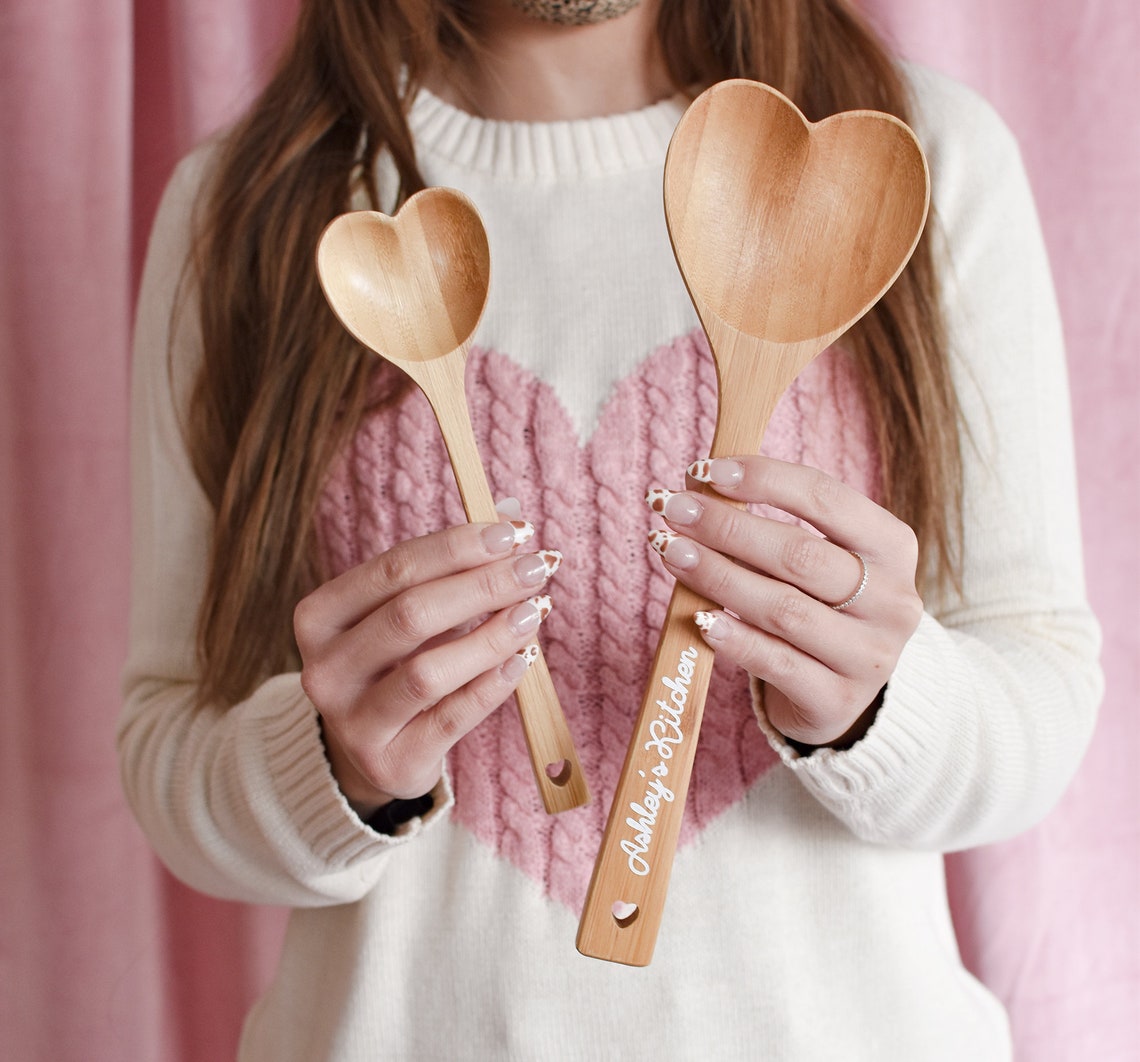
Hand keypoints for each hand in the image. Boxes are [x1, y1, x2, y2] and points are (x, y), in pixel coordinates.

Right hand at [294, 518, 559, 813]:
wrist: (372, 750)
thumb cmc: (395, 664)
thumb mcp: (400, 616)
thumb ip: (445, 575)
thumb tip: (511, 529)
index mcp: (319, 618)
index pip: (393, 569)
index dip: (457, 547)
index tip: (513, 533)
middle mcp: (325, 670)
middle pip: (410, 615)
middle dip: (482, 585)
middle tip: (534, 569)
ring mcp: (353, 722)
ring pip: (428, 672)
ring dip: (490, 636)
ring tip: (533, 612)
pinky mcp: (390, 762)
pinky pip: (450, 718)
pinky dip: (491, 685)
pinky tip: (522, 658)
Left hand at [646, 456, 923, 748]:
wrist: (844, 693)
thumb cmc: (819, 607)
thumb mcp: (815, 561)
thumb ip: (770, 525)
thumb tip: (698, 487)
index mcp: (892, 547)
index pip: (826, 498)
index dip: (763, 479)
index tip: (704, 471)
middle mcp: (892, 600)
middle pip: (800, 554)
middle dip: (727, 527)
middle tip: (673, 510)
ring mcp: (868, 654)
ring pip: (782, 608)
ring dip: (717, 575)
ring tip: (671, 552)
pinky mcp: (837, 700)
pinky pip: (775, 663)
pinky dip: (733, 637)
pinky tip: (698, 617)